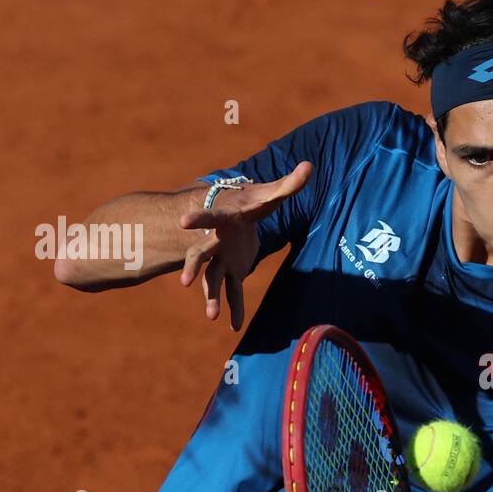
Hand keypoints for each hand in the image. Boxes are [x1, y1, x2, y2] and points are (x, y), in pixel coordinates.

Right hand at [177, 161, 311, 329]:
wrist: (235, 219)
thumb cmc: (250, 204)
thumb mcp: (269, 195)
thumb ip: (289, 183)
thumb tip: (309, 165)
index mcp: (223, 220)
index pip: (209, 218)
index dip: (197, 219)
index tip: (182, 222)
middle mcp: (215, 241)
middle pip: (201, 254)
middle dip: (194, 267)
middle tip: (186, 282)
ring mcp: (220, 259)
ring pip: (212, 280)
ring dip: (212, 297)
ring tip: (212, 316)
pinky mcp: (230, 272)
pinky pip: (231, 292)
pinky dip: (234, 308)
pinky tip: (233, 326)